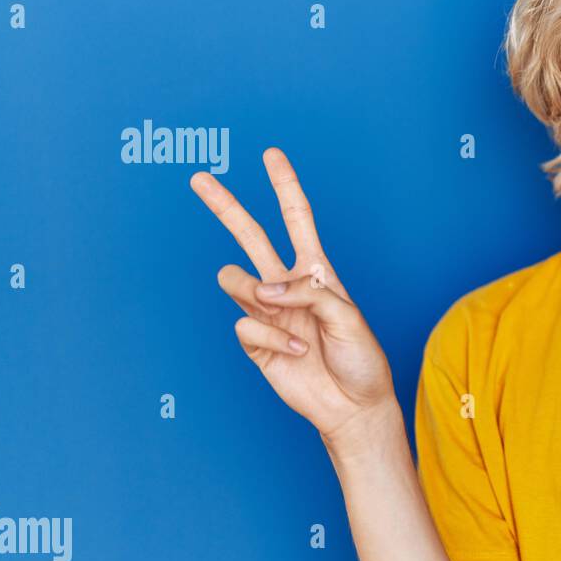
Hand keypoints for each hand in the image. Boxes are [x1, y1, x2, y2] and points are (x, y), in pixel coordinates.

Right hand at [190, 147, 396, 440]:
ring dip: (255, 293)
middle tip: (199, 178)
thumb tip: (262, 287)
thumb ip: (309, 293)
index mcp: (317, 272)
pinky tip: (295, 350)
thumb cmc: (361, 360)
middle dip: (225, 207)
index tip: (271, 154)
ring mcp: (268, 313)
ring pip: (234, 279)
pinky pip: (244, 325)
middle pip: (249, 236)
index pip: (297, 220)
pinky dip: (270, 337)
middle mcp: (288, 287)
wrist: (353, 406)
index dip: (285, 187)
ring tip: (284, 314)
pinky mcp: (255, 343)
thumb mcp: (349, 317)